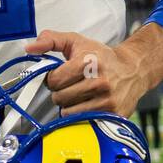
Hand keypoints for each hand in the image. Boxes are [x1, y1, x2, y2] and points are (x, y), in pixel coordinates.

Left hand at [24, 24, 162, 117]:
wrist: (134, 69)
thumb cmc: (101, 56)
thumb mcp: (76, 42)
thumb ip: (51, 41)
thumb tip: (29, 48)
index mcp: (88, 62)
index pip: (54, 80)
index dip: (53, 78)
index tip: (60, 76)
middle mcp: (99, 81)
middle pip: (59, 98)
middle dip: (60, 92)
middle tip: (70, 86)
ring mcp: (107, 100)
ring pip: (68, 112)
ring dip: (69, 105)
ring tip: (79, 95)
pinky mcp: (113, 114)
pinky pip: (83, 121)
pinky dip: (81, 115)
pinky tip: (87, 105)